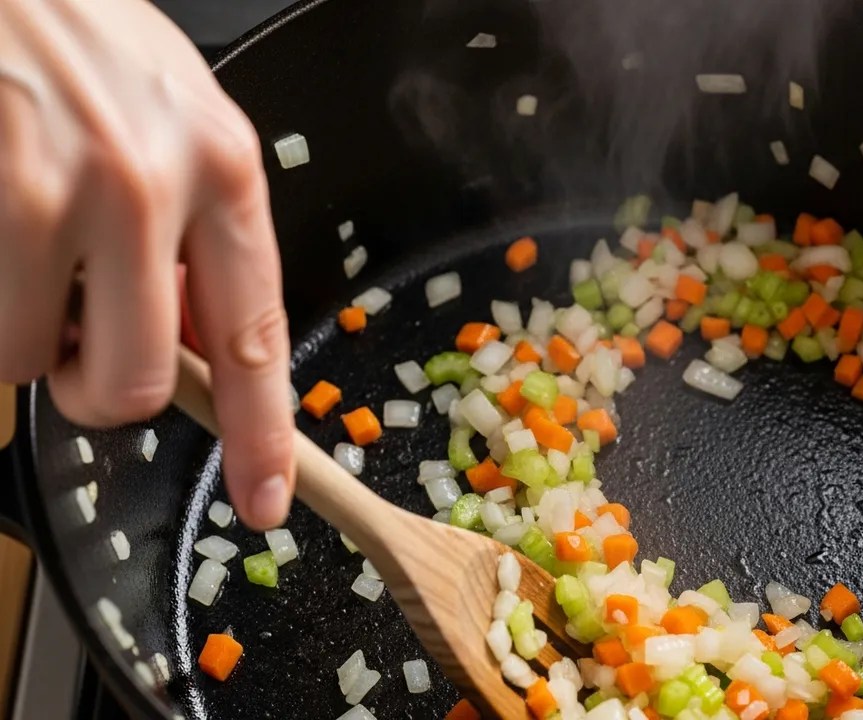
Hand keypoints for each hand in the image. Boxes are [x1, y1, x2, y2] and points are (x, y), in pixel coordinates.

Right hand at [0, 0, 293, 528]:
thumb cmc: (85, 44)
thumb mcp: (181, 121)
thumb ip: (205, 233)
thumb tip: (206, 343)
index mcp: (224, 169)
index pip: (255, 336)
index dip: (261, 435)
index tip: (267, 498)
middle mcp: (153, 185)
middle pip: (137, 384)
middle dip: (98, 391)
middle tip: (77, 344)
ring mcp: (60, 192)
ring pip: (33, 360)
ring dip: (22, 336)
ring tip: (23, 256)